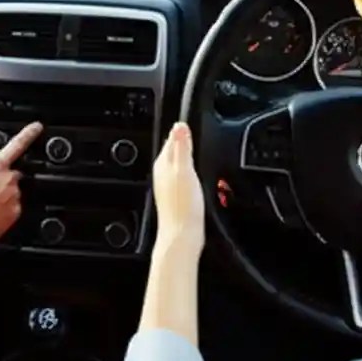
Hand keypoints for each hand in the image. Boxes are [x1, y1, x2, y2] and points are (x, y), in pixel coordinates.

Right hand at [0, 122, 41, 242]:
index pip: (16, 145)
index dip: (28, 134)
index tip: (37, 126)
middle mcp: (9, 180)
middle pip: (11, 177)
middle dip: (1, 183)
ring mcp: (14, 197)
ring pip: (11, 195)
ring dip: (0, 199)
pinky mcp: (14, 214)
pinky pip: (10, 211)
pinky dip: (2, 214)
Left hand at [152, 123, 204, 253]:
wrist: (182, 236)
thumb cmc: (183, 206)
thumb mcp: (185, 170)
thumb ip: (182, 147)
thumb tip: (179, 125)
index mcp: (163, 163)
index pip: (172, 138)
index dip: (183, 131)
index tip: (193, 127)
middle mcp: (162, 173)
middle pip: (175, 151)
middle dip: (186, 144)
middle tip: (198, 138)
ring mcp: (168, 186)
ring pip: (178, 165)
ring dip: (188, 159)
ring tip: (199, 155)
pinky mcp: (175, 197)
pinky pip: (182, 178)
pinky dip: (190, 174)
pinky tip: (198, 178)